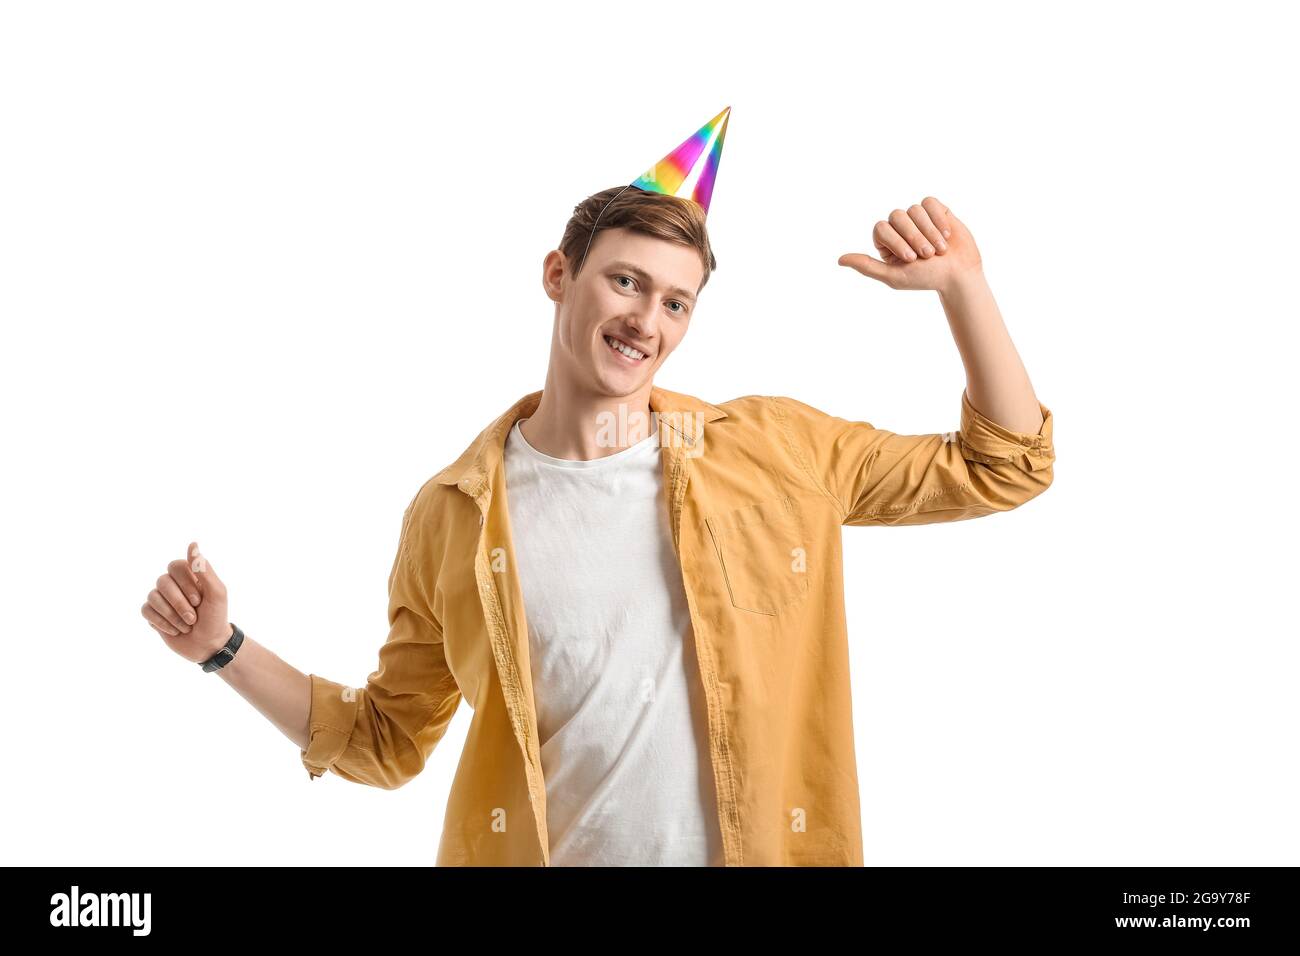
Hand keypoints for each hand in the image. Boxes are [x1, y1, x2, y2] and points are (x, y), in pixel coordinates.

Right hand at [141, 541, 231, 662]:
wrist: (209, 645)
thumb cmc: (216, 617)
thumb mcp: (216, 593)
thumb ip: (204, 570)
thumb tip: (193, 544)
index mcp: (190, 574)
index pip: (175, 566)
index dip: (185, 584)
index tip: (199, 600)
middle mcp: (173, 583)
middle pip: (162, 581)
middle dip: (179, 603)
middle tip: (193, 618)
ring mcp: (161, 598)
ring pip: (153, 596)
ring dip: (172, 615)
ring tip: (187, 625)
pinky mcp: (153, 613)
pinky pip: (146, 610)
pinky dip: (162, 622)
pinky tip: (175, 630)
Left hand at [838, 196, 982, 292]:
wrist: (959, 274)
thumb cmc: (927, 278)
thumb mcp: (894, 276)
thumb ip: (867, 266)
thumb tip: (840, 260)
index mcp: (886, 242)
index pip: (881, 227)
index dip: (896, 241)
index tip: (911, 258)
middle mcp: (900, 227)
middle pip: (897, 215)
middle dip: (914, 236)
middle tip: (927, 255)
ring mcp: (918, 218)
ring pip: (914, 209)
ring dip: (929, 231)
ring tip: (939, 249)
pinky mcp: (937, 211)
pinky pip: (930, 202)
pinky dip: (938, 219)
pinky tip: (946, 235)